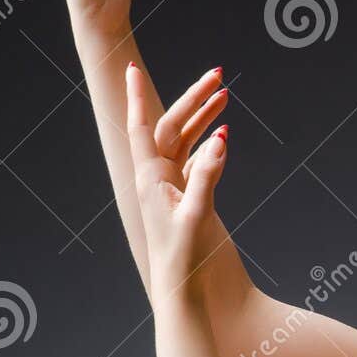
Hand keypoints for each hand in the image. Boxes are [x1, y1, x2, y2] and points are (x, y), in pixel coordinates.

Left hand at [126, 64, 228, 300]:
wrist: (184, 288)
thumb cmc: (184, 257)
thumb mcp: (198, 215)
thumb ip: (207, 176)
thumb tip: (220, 138)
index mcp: (151, 179)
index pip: (143, 128)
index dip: (137, 97)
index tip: (130, 68)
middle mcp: (158, 178)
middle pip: (172, 126)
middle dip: (194, 98)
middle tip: (218, 74)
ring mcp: (173, 187)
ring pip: (186, 140)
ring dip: (203, 117)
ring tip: (225, 94)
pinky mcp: (187, 198)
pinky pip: (196, 160)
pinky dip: (209, 143)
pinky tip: (222, 132)